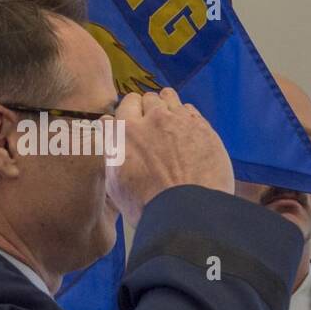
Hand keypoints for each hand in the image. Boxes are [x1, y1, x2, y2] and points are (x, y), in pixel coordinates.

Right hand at [105, 87, 234, 223]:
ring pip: (169, 97)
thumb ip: (111, 149)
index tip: (136, 122)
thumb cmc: (148, 205)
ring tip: (172, 122)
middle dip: (150, 108)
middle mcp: (151, 119)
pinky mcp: (202, 128)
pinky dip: (188, 116)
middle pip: (148, 98)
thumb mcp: (115, 182)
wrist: (187, 212)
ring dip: (169, 106)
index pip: (125, 104)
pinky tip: (189, 132)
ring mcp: (179, 121)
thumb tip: (108, 126)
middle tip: (155, 125)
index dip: (131, 113)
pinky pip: (191, 110)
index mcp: (125, 131)